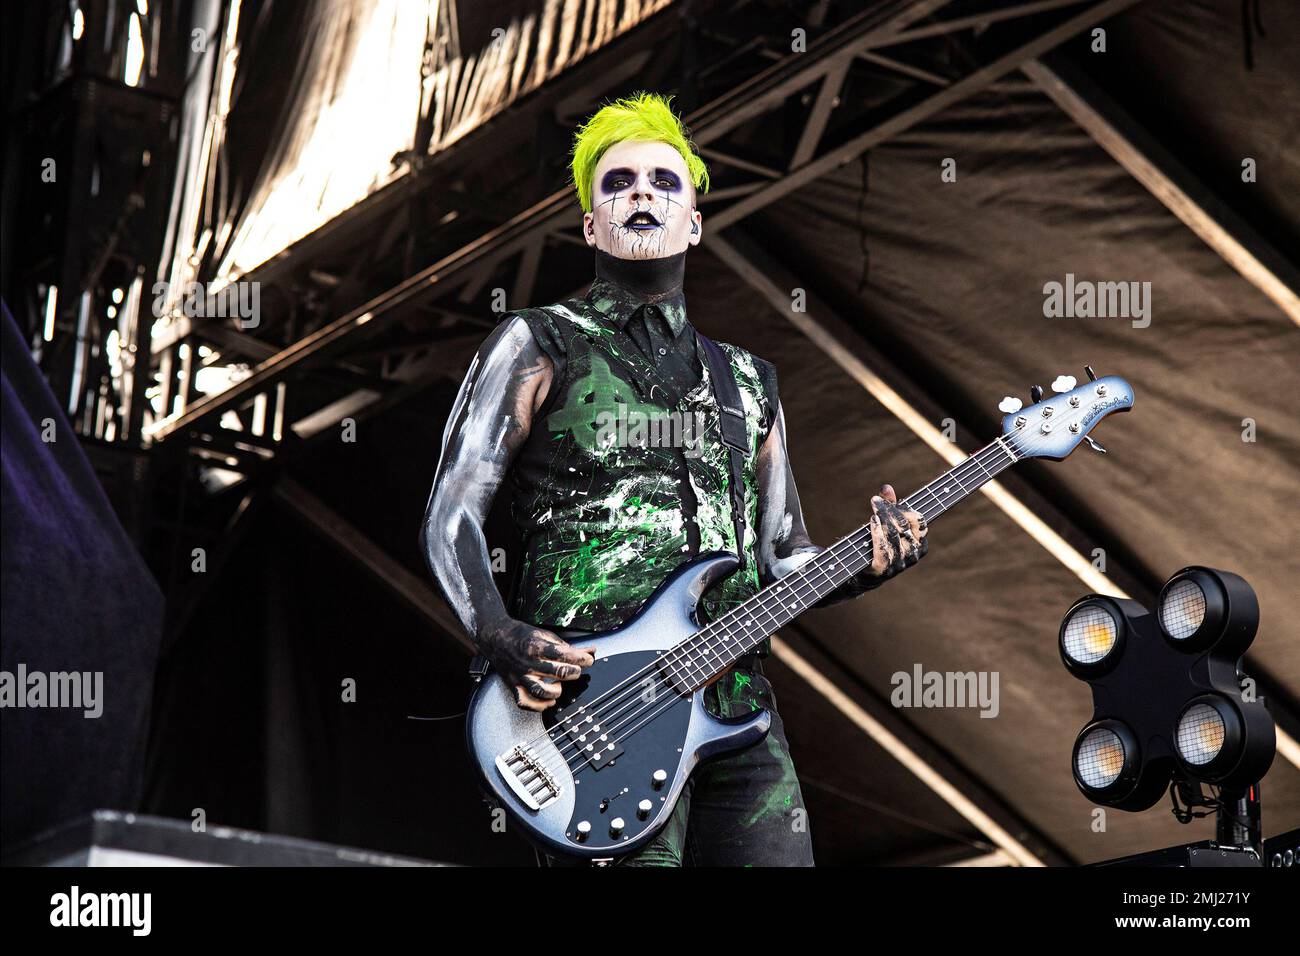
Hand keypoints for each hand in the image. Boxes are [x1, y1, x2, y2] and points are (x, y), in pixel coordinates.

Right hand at [477, 618, 595, 711]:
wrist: (495, 637)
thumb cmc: (520, 636)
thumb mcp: (544, 634)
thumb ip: (566, 646)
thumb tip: (588, 651)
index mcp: (537, 646)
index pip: (565, 655)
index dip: (581, 659)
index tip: (588, 659)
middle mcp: (528, 662)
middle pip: (557, 672)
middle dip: (573, 672)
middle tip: (577, 670)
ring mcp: (520, 676)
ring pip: (541, 691)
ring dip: (556, 691)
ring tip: (560, 685)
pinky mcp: (513, 685)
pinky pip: (525, 702)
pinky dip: (539, 706)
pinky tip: (549, 701)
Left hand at [868, 483, 927, 579]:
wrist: (863, 573)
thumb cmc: (878, 545)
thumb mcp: (887, 525)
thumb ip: (890, 506)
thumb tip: (886, 487)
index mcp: (920, 545)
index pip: (920, 522)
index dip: (905, 508)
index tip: (889, 501)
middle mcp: (913, 555)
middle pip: (904, 525)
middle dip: (889, 510)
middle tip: (876, 500)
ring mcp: (899, 564)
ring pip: (893, 535)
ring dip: (883, 518)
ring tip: (874, 510)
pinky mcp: (884, 569)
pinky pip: (883, 547)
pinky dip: (877, 531)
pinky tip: (873, 521)